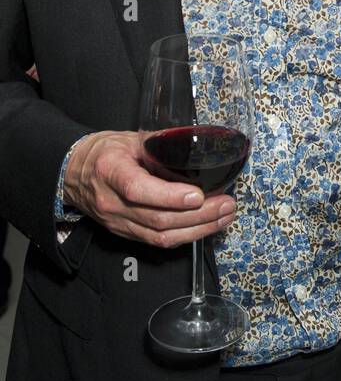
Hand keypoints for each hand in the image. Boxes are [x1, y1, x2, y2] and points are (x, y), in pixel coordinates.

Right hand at [64, 130, 236, 247]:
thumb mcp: (129, 138)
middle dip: (199, 215)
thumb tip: (197, 143)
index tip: (198, 194)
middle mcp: (112, 202)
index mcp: (110, 171)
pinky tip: (207, 226)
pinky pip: (158, 242)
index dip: (170, 196)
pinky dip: (186, 235)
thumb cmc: (102, 153)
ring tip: (225, 216)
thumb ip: (160, 143)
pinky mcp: (125, 233)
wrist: (72, 174)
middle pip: (158, 218)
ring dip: (199, 229)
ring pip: (161, 236)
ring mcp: (118, 222)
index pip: (138, 189)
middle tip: (227, 204)